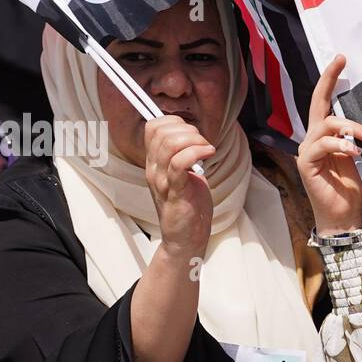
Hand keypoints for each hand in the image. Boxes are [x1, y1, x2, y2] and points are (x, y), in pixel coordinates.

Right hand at [143, 115, 214, 258]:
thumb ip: (183, 156)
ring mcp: (162, 181)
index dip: (174, 122)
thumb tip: (193, 136)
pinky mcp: (175, 192)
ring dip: (195, 140)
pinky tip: (208, 154)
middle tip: (203, 144)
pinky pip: (179, 163)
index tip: (192, 135)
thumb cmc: (189, 206)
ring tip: (207, 150)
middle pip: (162, 131)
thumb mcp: (183, 176)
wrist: (186, 238)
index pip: (153, 127)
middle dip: (188, 130)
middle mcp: (154, 169)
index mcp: (154, 163)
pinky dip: (196, 152)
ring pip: (170, 144)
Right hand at [297, 54, 361, 234]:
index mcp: (325, 136)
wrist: (343, 216)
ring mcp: (308, 150)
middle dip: (328, 80)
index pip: (325, 103)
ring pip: (327, 124)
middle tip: (341, 61)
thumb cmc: (351, 189)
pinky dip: (341, 145)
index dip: (330, 81)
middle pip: (317, 104)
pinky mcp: (307, 162)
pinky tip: (355, 152)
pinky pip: (324, 145)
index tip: (341, 59)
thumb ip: (356, 138)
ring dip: (350, 127)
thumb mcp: (359, 158)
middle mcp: (313, 139)